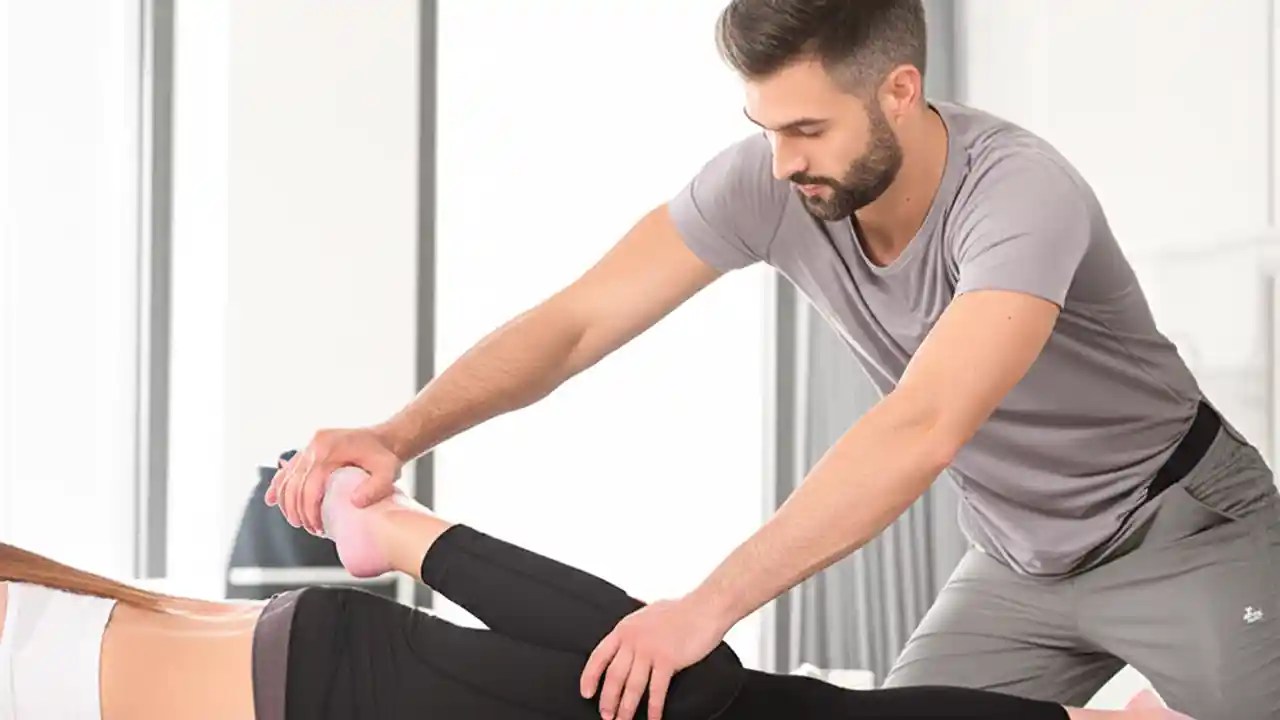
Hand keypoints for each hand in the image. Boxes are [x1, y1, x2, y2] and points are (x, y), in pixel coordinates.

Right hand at [264, 426, 404, 534]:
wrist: (386, 438)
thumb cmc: (385, 456)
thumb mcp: (388, 471)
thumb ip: (375, 487)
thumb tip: (354, 502)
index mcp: (330, 449)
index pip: (309, 486)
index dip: (309, 510)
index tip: (316, 527)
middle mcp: (316, 445)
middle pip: (294, 483)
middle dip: (296, 510)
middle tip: (308, 528)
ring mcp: (311, 446)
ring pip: (287, 477)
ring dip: (286, 502)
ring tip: (296, 521)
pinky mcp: (310, 450)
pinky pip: (289, 468)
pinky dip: (278, 485)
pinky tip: (271, 500)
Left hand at [579, 594, 729, 719]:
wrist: (705, 607)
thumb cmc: (681, 610)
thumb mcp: (649, 611)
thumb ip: (636, 623)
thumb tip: (628, 621)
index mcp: (625, 628)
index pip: (599, 655)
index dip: (590, 676)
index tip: (586, 692)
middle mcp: (633, 639)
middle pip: (614, 676)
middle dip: (608, 699)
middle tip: (606, 715)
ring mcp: (649, 650)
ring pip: (632, 686)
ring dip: (626, 707)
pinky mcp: (667, 660)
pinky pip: (656, 690)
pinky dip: (653, 708)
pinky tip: (652, 718)